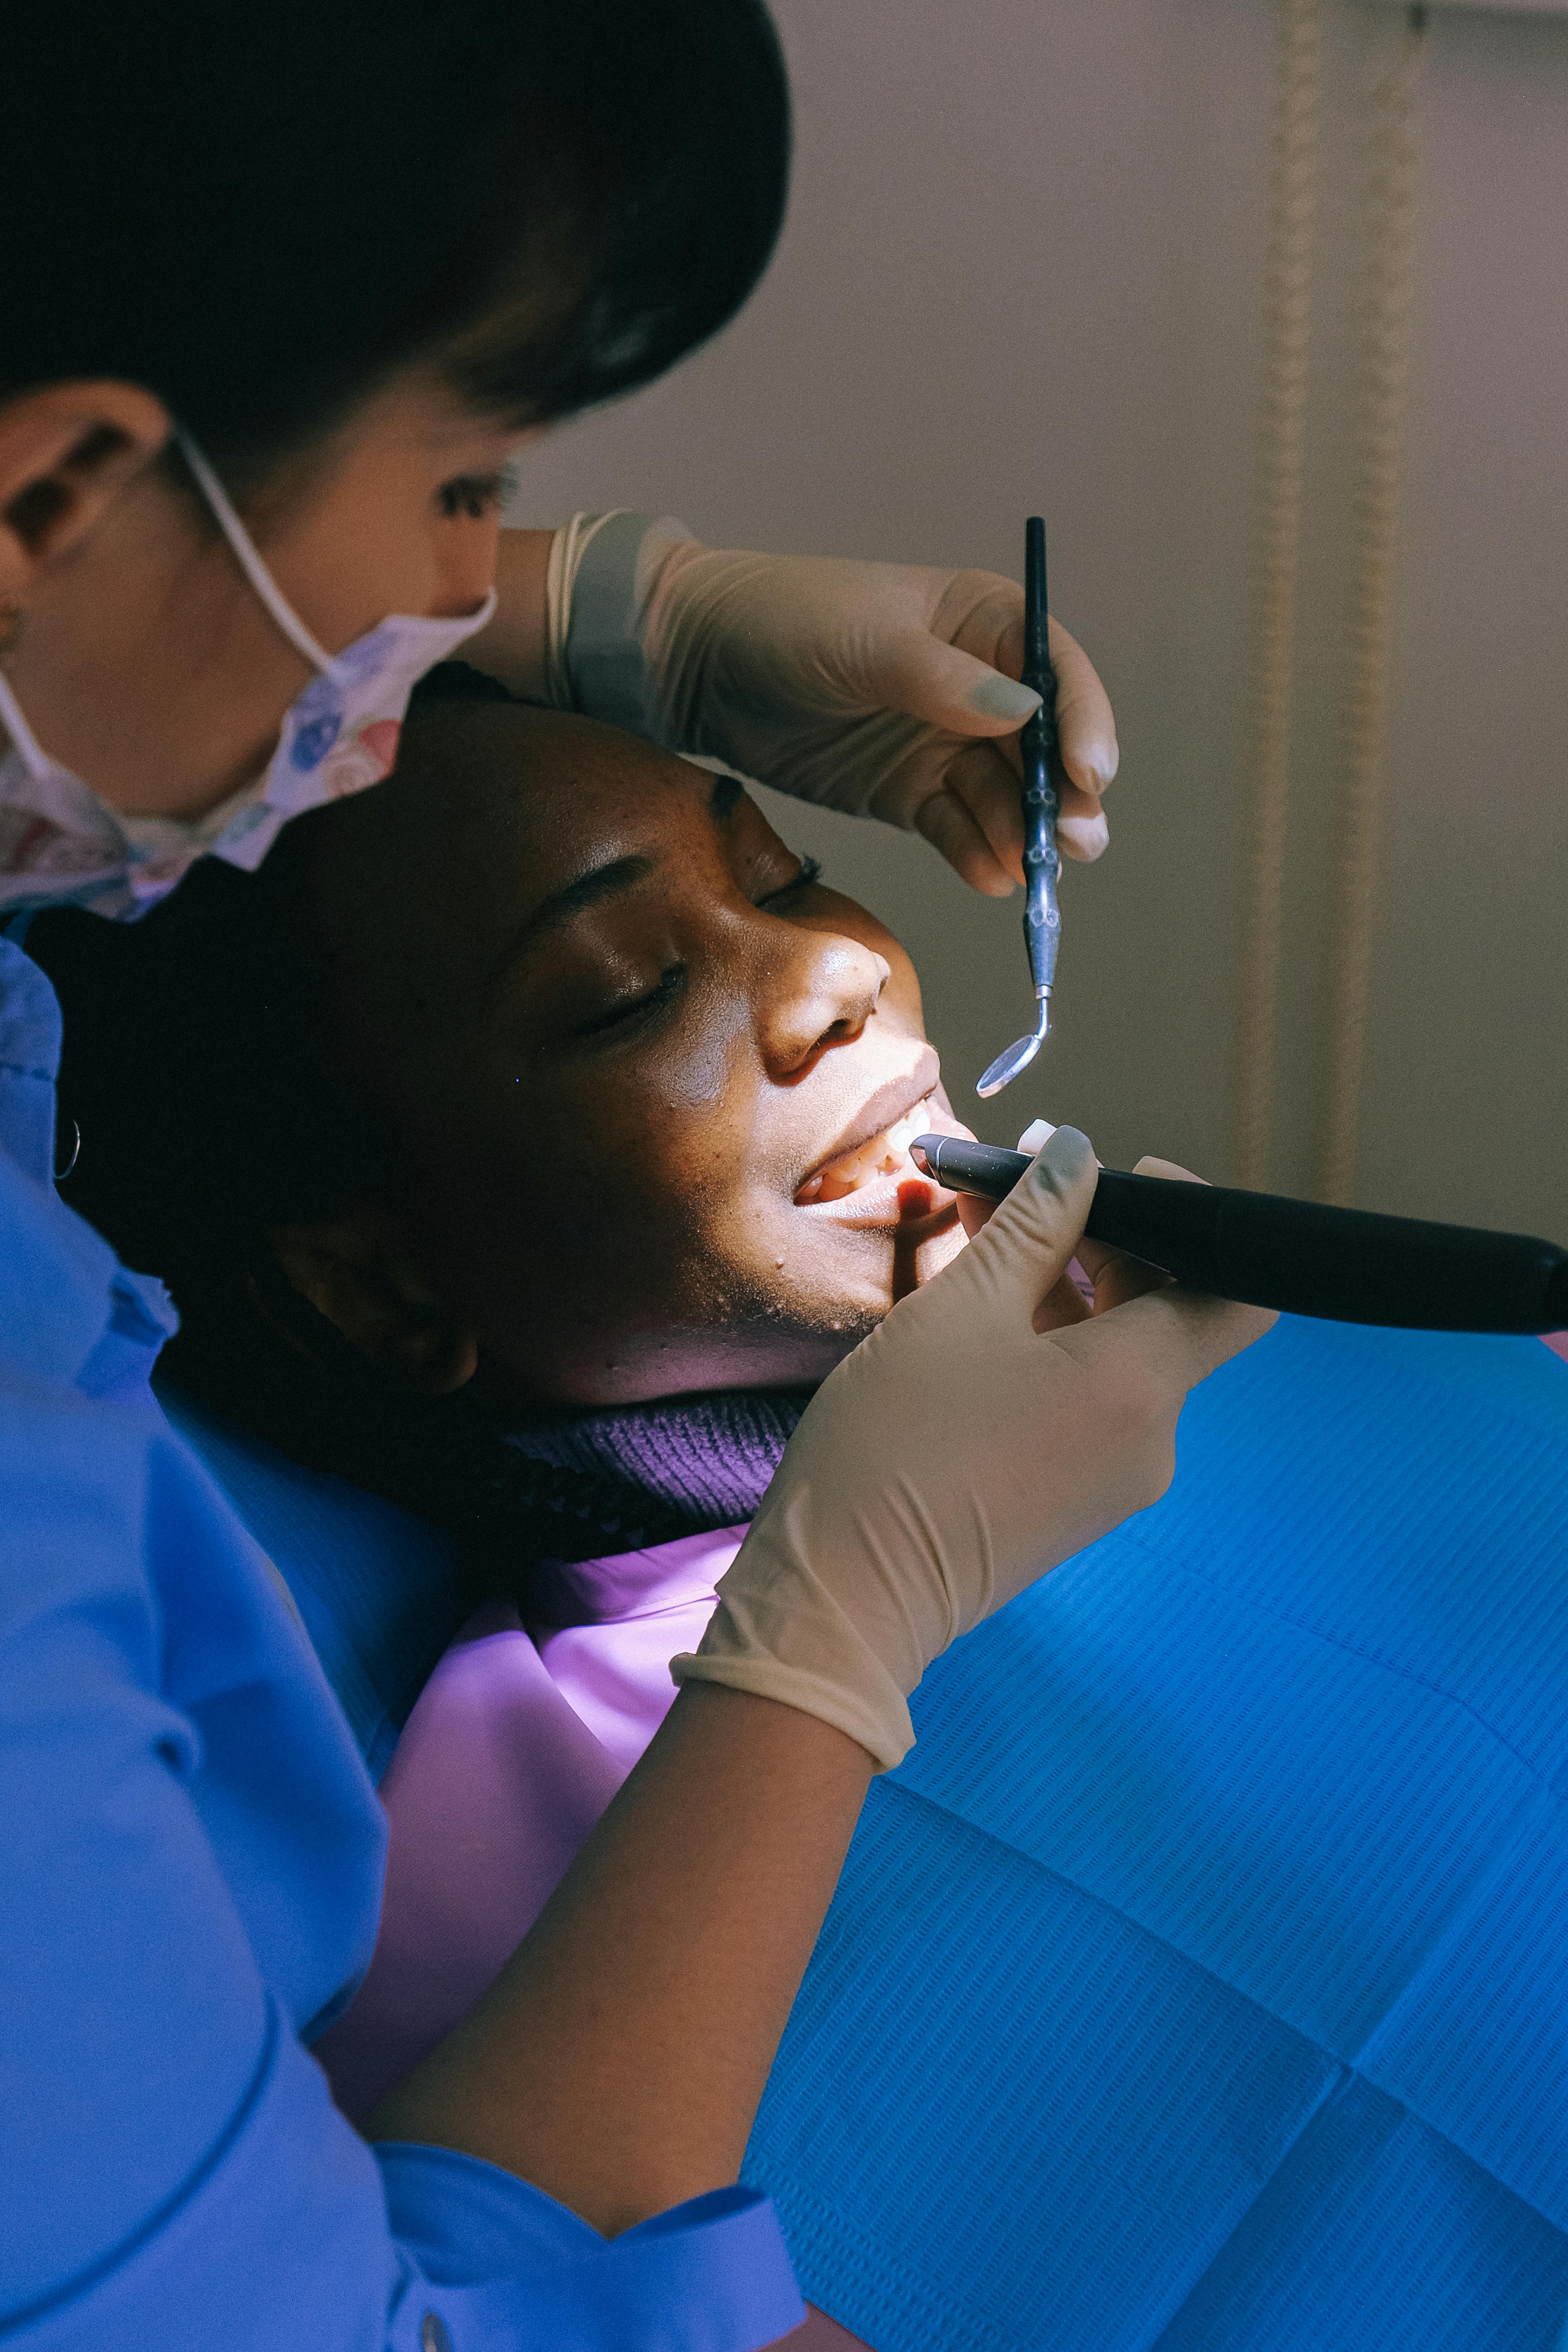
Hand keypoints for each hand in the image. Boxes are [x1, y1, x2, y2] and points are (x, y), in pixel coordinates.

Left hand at [638, 531, 1118, 894]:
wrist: (696, 664)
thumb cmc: (782, 621)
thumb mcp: (863, 640)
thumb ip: (941, 679)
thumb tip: (1023, 708)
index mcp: (980, 622)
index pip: (1055, 672)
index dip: (1080, 722)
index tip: (1089, 772)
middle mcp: (977, 686)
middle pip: (1042, 746)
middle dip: (1063, 795)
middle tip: (1076, 842)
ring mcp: (944, 744)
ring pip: (1005, 796)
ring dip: (1026, 833)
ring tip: (1036, 872)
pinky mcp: (908, 793)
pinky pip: (958, 828)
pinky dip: (977, 852)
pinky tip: (991, 877)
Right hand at [674, 1127, 1274, 1767]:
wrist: (843, 1597)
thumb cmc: (897, 1445)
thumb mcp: (961, 1308)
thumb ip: (1033, 1224)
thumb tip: (1076, 1153)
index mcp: (1142, 1383)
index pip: (1238, 1288)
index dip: (1197, 1221)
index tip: (1119, 1183)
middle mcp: (1152, 1436)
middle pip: (1168, 1313)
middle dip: (1102, 1240)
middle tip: (1015, 1190)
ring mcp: (1114, 1478)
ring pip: (1117, 1355)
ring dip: (1063, 1290)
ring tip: (977, 1241)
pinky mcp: (1073, 1502)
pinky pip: (1085, 1402)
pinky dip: (1048, 1348)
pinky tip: (976, 1318)